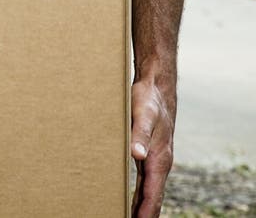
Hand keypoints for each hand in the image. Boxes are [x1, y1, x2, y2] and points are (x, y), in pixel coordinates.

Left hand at [131, 78, 174, 216]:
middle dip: (145, 214)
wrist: (156, 87)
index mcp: (159, 158)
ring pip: (150, 190)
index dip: (146, 212)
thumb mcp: (143, 114)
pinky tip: (134, 199)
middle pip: (153, 197)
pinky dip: (142, 194)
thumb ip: (139, 134)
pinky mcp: (149, 153)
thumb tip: (137, 155)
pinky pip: (146, 180)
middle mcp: (159, 163)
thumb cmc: (148, 100)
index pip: (153, 193)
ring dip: (143, 207)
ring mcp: (155, 159)